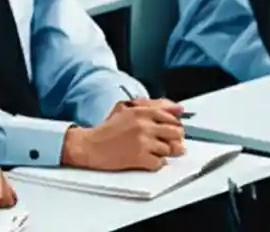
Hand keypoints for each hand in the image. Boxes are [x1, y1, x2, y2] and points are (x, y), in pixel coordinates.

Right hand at [61, 102, 185, 170]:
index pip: (171, 116)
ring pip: (170, 149)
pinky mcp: (139, 158)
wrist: (90, 146)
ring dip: (163, 152)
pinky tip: (145, 158)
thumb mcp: (128, 109)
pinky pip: (160, 163)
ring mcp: (142, 142)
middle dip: (173, 138)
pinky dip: (155, 163)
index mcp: (141, 111)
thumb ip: (154, 105)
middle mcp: (144, 125)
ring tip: (151, 150)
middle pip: (176, 133)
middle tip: (163, 141)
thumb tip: (179, 108)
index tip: (168, 129)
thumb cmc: (108, 129)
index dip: (173, 125)